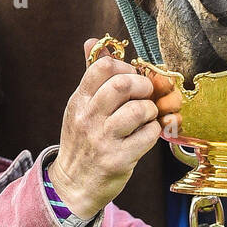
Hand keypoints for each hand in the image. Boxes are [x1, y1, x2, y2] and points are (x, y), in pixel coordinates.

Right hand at [50, 39, 166, 218]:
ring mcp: (102, 140)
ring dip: (150, 110)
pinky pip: (148, 135)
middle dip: (142, 85)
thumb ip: (91, 75)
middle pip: (122, 85)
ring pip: (139, 110)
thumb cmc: (82, 141)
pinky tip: (145, 135)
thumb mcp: (80, 107)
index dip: (125, 66)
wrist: (73, 185)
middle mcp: (88, 118)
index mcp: (79, 101)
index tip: (131, 76)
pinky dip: (153, 131)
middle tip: (145, 94)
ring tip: (145, 117)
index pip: (103, 67)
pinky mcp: (118, 160)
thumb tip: (92, 41)